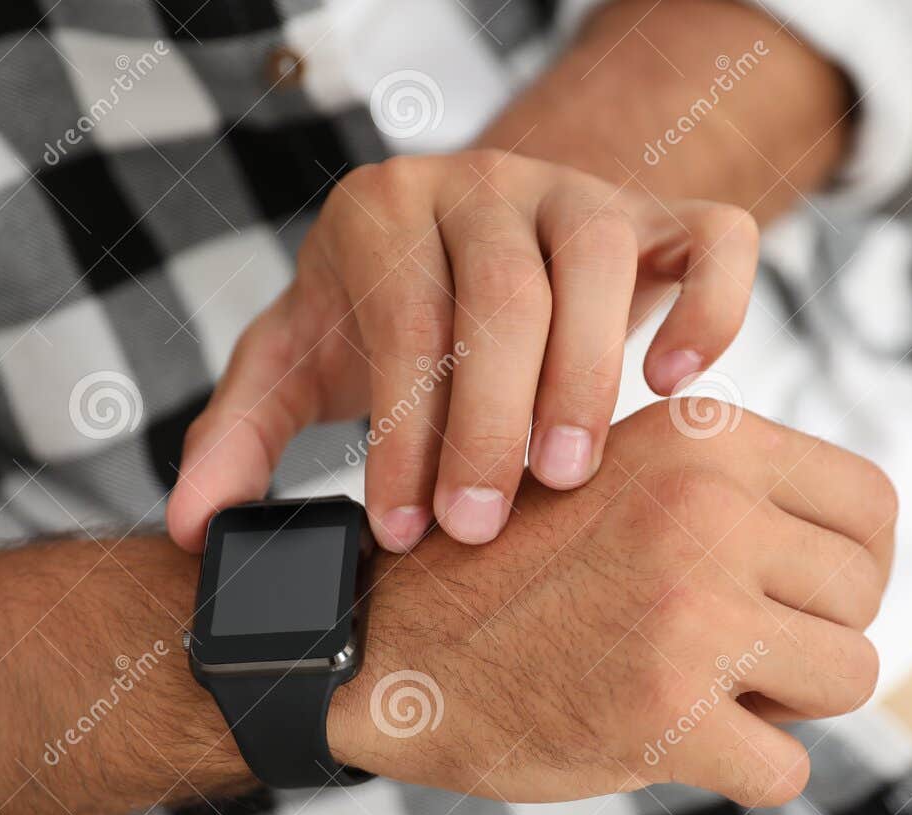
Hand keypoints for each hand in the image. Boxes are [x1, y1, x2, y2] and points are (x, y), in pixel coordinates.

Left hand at [166, 149, 759, 553]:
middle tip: (482, 525)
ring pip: (601, 255)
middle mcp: (485, 183)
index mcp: (384, 209)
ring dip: (586, 372)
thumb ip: (243, 435)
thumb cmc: (384, 315)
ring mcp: (582, 189)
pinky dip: (709, 307)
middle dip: (489, 421)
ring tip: (567, 476)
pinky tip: (677, 387)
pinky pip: (717, 235)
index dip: (401, 434)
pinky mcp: (663, 210)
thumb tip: (194, 531)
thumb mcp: (299, 361)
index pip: (401, 322)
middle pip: (499, 292)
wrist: (474, 236)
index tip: (403, 534)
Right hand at [326, 400, 896, 807]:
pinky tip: (675, 745)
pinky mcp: (668, 714)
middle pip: (864, 595)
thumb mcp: (622, 474)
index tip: (803, 600)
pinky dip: (744, 775)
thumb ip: (732, 490)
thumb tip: (864, 557)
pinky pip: (788, 769)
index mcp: (702, 435)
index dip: (853, 567)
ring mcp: (691, 611)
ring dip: (788, 704)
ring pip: (850, 676)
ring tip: (704, 691)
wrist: (384, 645)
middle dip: (815, 637)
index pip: (874, 506)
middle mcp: (708, 507)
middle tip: (736, 653)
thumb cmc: (511, 571)